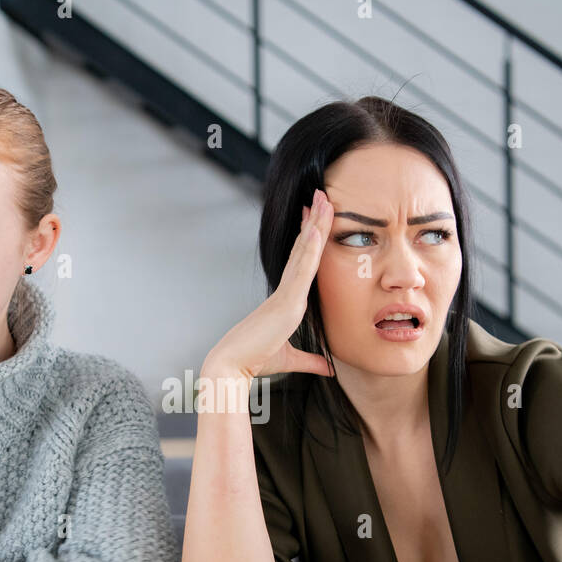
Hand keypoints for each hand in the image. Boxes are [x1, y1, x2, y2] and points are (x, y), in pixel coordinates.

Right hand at [202, 188, 335, 381]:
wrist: (232, 366)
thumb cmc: (255, 361)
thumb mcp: (291, 359)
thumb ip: (310, 361)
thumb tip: (329, 367)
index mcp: (286, 300)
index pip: (301, 262)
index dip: (309, 238)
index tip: (315, 216)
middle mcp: (286, 292)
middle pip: (303, 249)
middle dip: (314, 221)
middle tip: (321, 194)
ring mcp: (286, 294)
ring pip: (304, 252)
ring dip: (314, 224)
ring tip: (322, 199)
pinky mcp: (287, 303)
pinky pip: (301, 271)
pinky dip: (309, 249)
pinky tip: (316, 230)